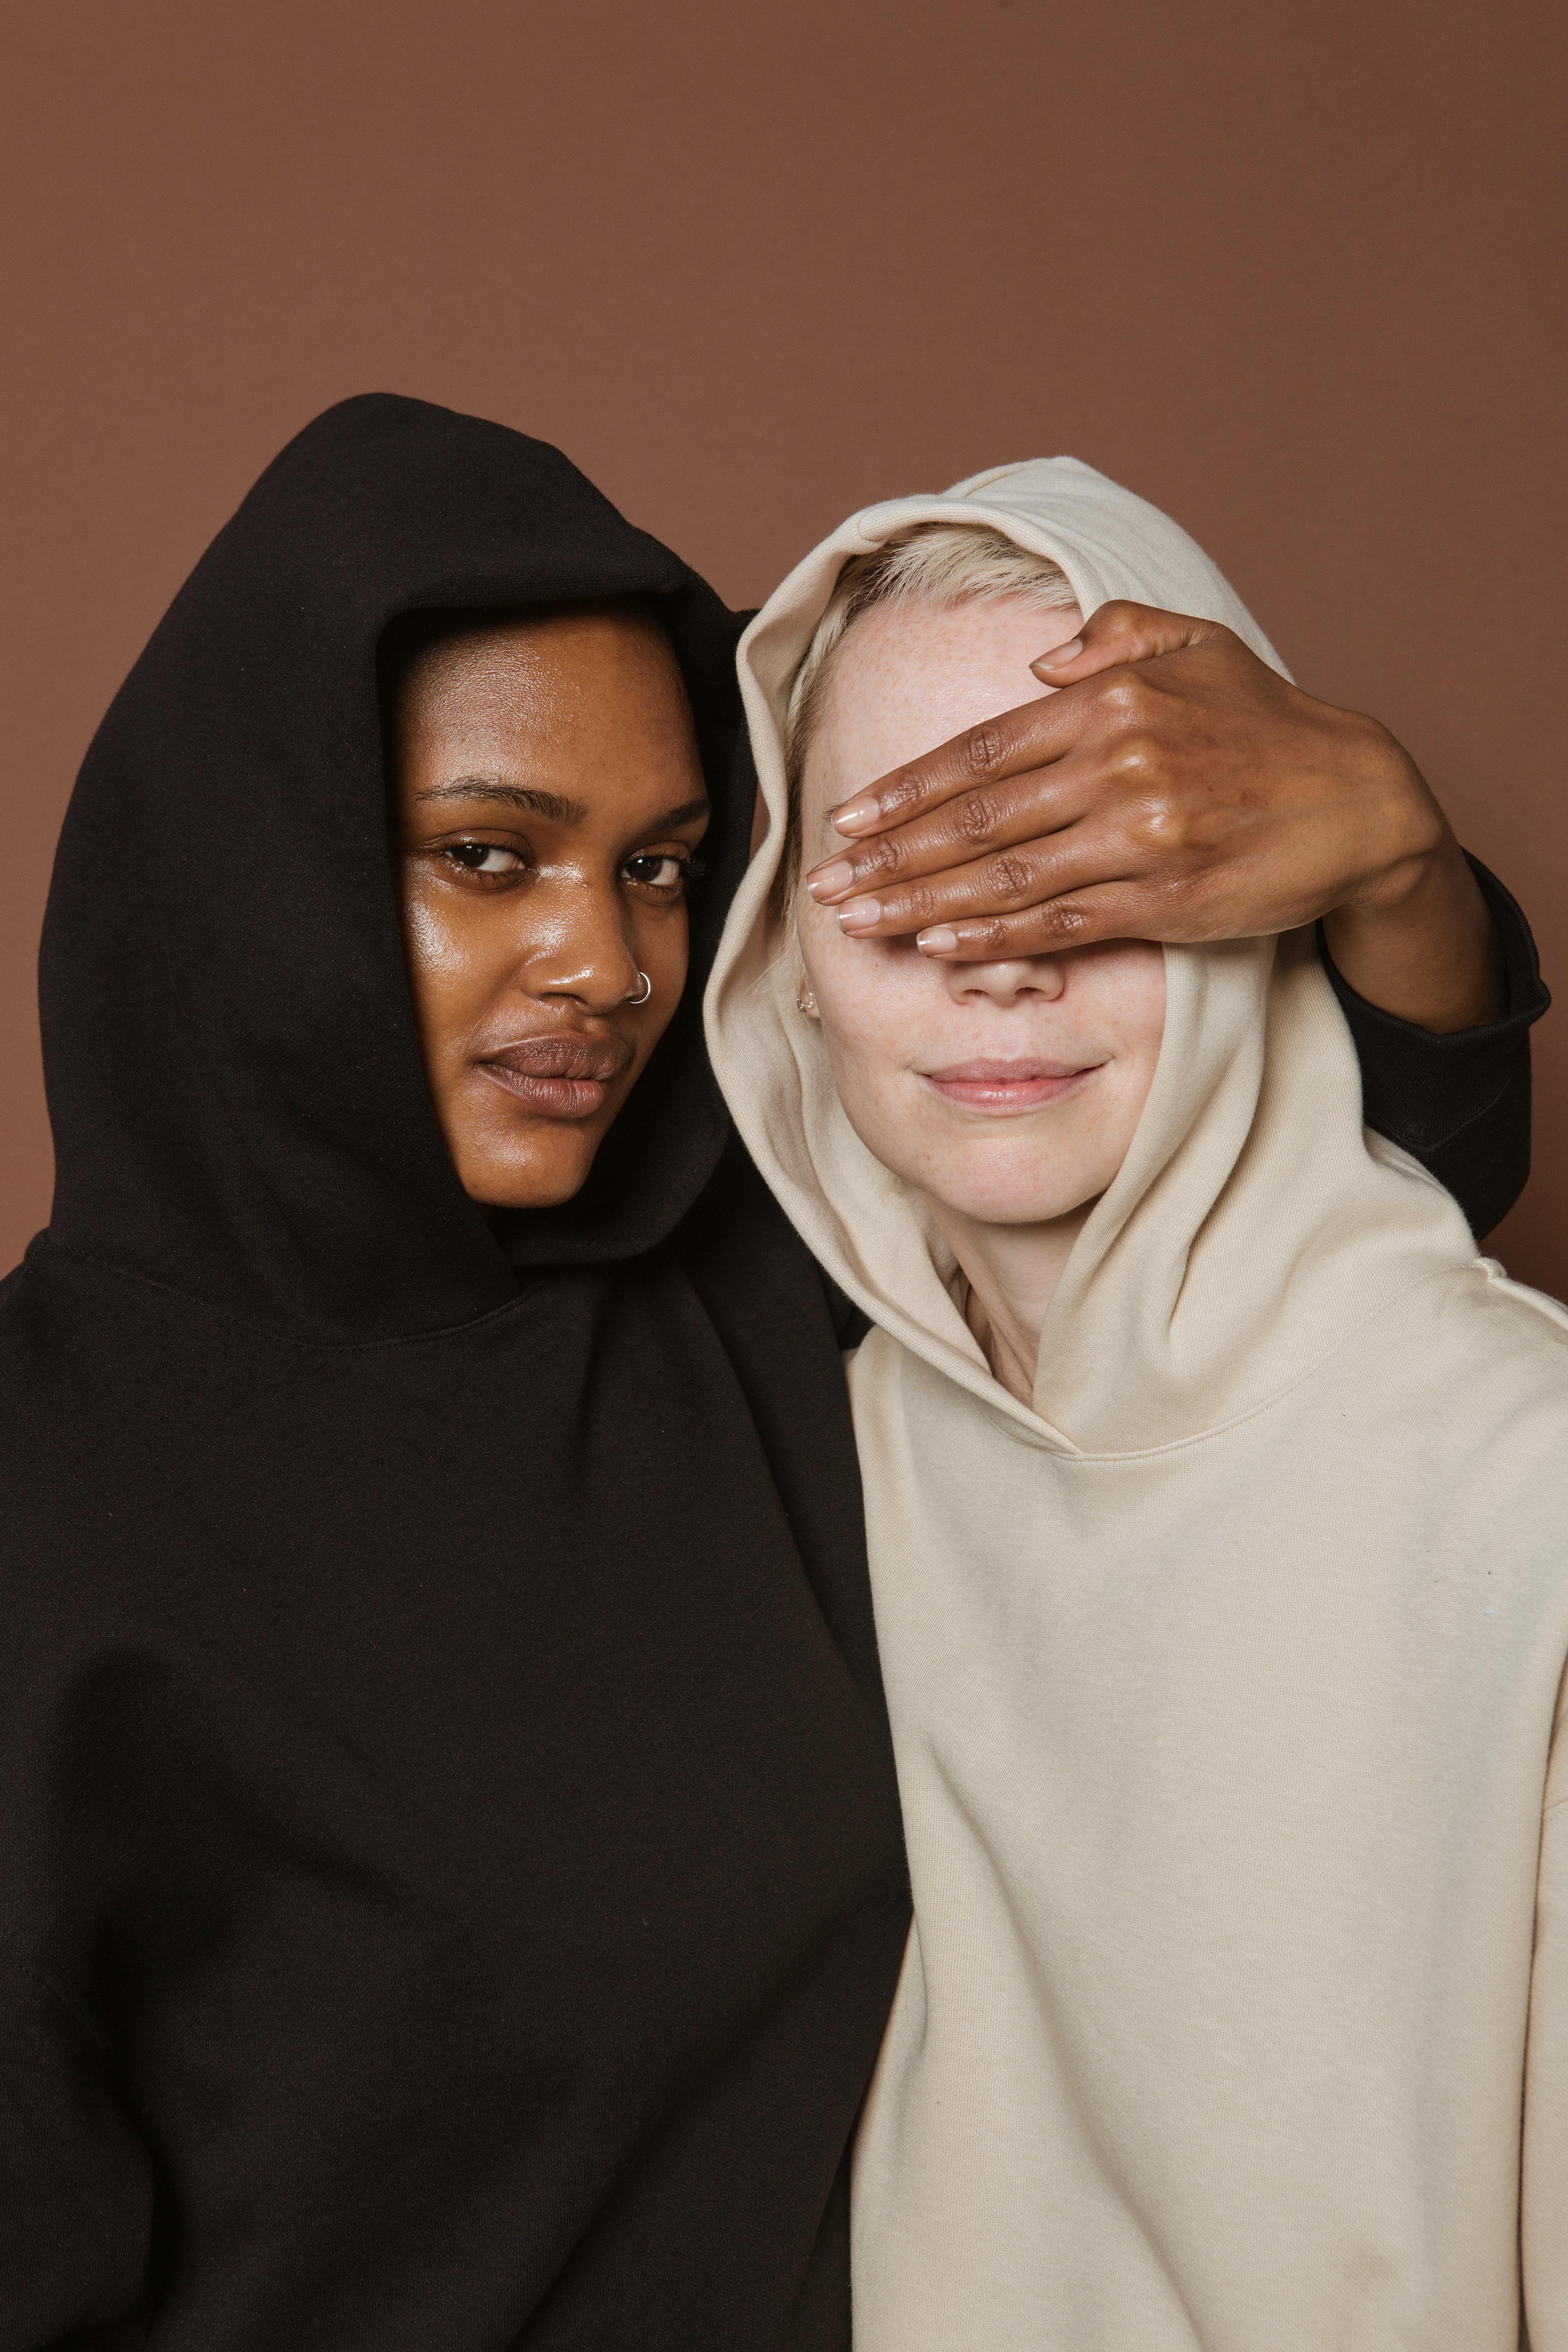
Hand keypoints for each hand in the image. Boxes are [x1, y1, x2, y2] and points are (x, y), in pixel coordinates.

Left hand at [803, 601, 1502, 1032]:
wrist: (1360, 801)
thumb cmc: (1267, 726)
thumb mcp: (1198, 647)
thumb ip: (1114, 638)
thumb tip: (1039, 662)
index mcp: (1111, 701)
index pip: (980, 751)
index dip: (905, 789)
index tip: (847, 817)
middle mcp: (1116, 765)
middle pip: (975, 819)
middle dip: (889, 854)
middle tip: (825, 881)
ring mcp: (1140, 836)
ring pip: (1005, 877)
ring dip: (922, 902)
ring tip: (860, 920)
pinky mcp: (1164, 898)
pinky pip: (1059, 921)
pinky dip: (994, 935)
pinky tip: (939, 944)